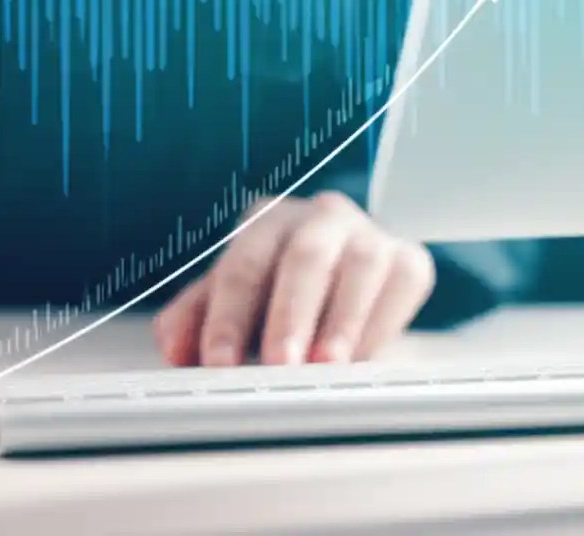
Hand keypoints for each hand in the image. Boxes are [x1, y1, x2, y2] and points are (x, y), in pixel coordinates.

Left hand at [153, 191, 433, 366]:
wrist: (344, 265)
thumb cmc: (276, 284)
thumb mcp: (228, 296)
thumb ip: (193, 319)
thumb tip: (174, 350)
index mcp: (266, 222)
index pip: (242, 265)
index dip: (227, 315)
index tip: (218, 361)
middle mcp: (319, 218)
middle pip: (304, 258)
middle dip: (290, 314)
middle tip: (280, 363)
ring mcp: (369, 235)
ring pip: (359, 268)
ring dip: (342, 320)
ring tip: (326, 365)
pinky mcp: (409, 259)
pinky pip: (402, 284)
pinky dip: (382, 323)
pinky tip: (361, 357)